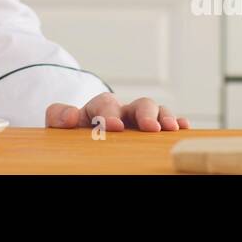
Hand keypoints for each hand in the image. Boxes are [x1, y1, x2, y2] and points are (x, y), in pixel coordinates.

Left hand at [45, 92, 190, 131]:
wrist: (79, 138)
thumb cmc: (72, 133)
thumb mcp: (59, 125)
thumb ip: (59, 117)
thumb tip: (71, 116)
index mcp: (99, 107)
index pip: (105, 104)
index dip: (109, 113)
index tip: (113, 126)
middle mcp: (124, 111)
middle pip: (139, 103)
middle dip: (146, 113)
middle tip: (151, 128)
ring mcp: (139, 121)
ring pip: (156, 112)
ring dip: (165, 118)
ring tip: (172, 128)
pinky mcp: (150, 130)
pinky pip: (167, 123)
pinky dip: (176, 123)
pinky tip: (183, 129)